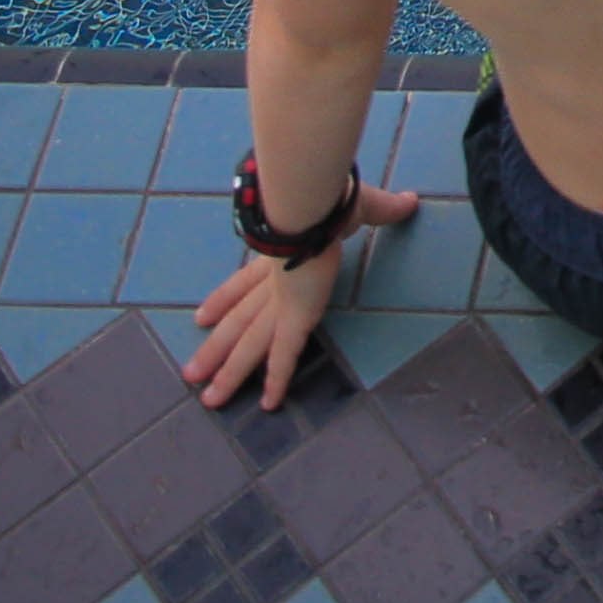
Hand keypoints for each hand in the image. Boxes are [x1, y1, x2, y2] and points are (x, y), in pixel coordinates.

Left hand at [185, 184, 416, 407]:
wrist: (312, 205)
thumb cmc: (331, 198)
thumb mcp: (359, 202)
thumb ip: (383, 208)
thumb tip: (410, 201)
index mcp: (278, 255)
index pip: (243, 283)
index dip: (222, 299)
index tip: (201, 317)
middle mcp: (271, 283)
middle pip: (237, 321)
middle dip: (215, 348)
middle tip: (191, 375)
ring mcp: (281, 303)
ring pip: (249, 345)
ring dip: (228, 372)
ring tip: (209, 399)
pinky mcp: (296, 317)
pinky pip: (285, 355)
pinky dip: (277, 380)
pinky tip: (269, 404)